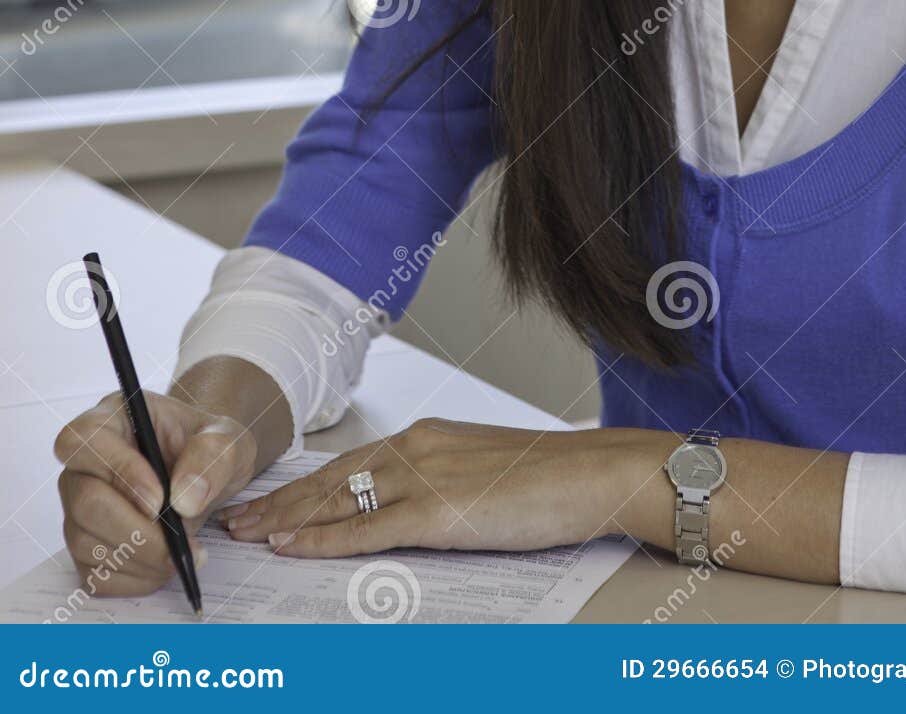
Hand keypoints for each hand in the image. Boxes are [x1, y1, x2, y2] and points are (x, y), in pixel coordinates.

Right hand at [54, 389, 257, 597]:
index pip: (86, 439)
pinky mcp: (88, 544)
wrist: (209, 475)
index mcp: (112, 417)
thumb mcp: (227, 440)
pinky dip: (134, 578)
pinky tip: (165, 566)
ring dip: (140, 557)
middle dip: (135, 530)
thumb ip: (211, 457)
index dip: (117, 471)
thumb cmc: (210, 449)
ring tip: (184, 551)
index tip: (160, 501)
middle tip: (181, 541)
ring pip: (86, 541)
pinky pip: (94, 573)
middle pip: (84, 500)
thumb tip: (184, 499)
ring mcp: (79, 505)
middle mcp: (85, 462)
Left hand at [218, 418, 673, 557]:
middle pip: (330, 476)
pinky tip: (292, 546)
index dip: (304, 482)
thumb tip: (411, 510)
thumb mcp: (484, 471)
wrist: (593, 473)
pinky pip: (366, 528)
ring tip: (246, 532)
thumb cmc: (551, 478)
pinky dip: (322, 538)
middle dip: (279, 499)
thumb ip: (443, 482)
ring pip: (336, 499)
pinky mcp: (437, 510)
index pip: (349, 460)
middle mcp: (416, 446)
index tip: (269, 496)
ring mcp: (423, 476)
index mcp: (428, 436)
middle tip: (235, 516)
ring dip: (286, 518)